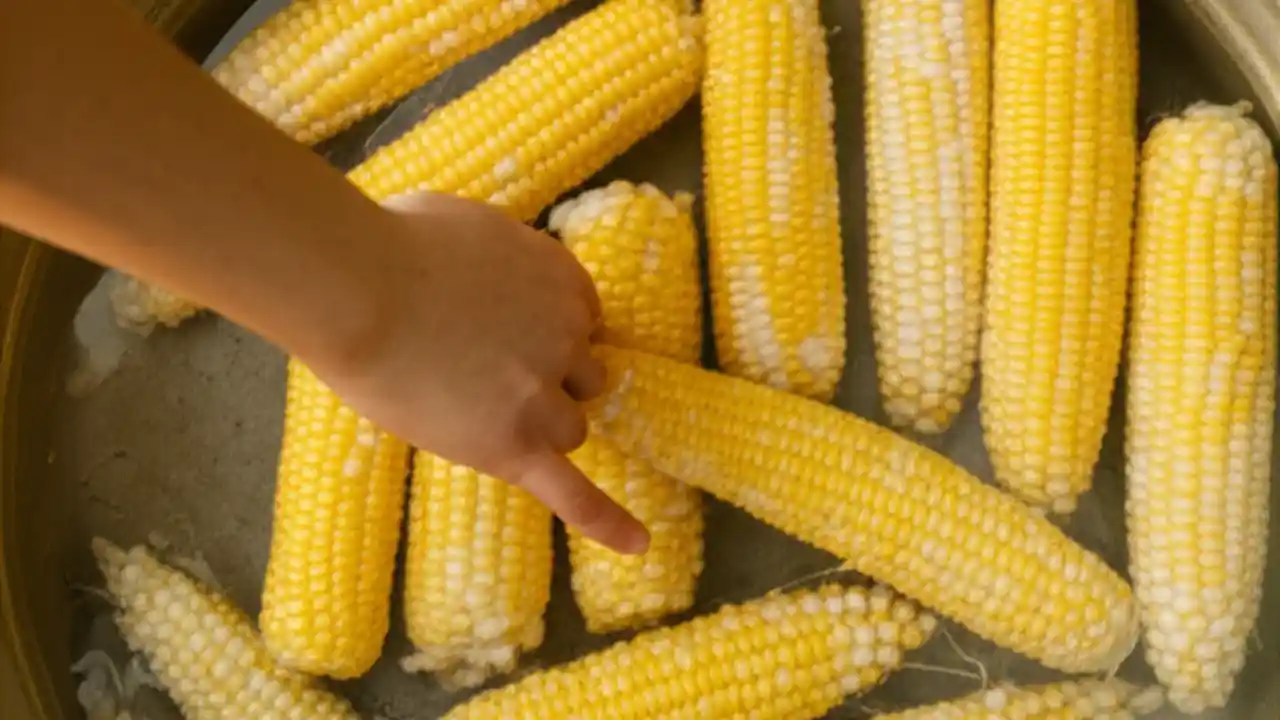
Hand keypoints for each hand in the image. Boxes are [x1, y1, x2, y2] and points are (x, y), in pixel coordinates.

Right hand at [312, 191, 648, 553]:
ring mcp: (544, 395)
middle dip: (547, 380)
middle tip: (482, 375)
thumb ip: (495, 253)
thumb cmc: (394, 245)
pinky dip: (606, 520)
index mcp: (563, 281)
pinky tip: (637, 545)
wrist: (361, 289)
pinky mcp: (514, 445)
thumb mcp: (467, 223)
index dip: (546, 333)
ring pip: (570, 428)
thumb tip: (480, 266)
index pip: (581, 320)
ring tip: (471, 414)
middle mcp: (569, 337)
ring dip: (539, 426)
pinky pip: (572, 493)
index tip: (508, 333)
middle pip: (581, 377)